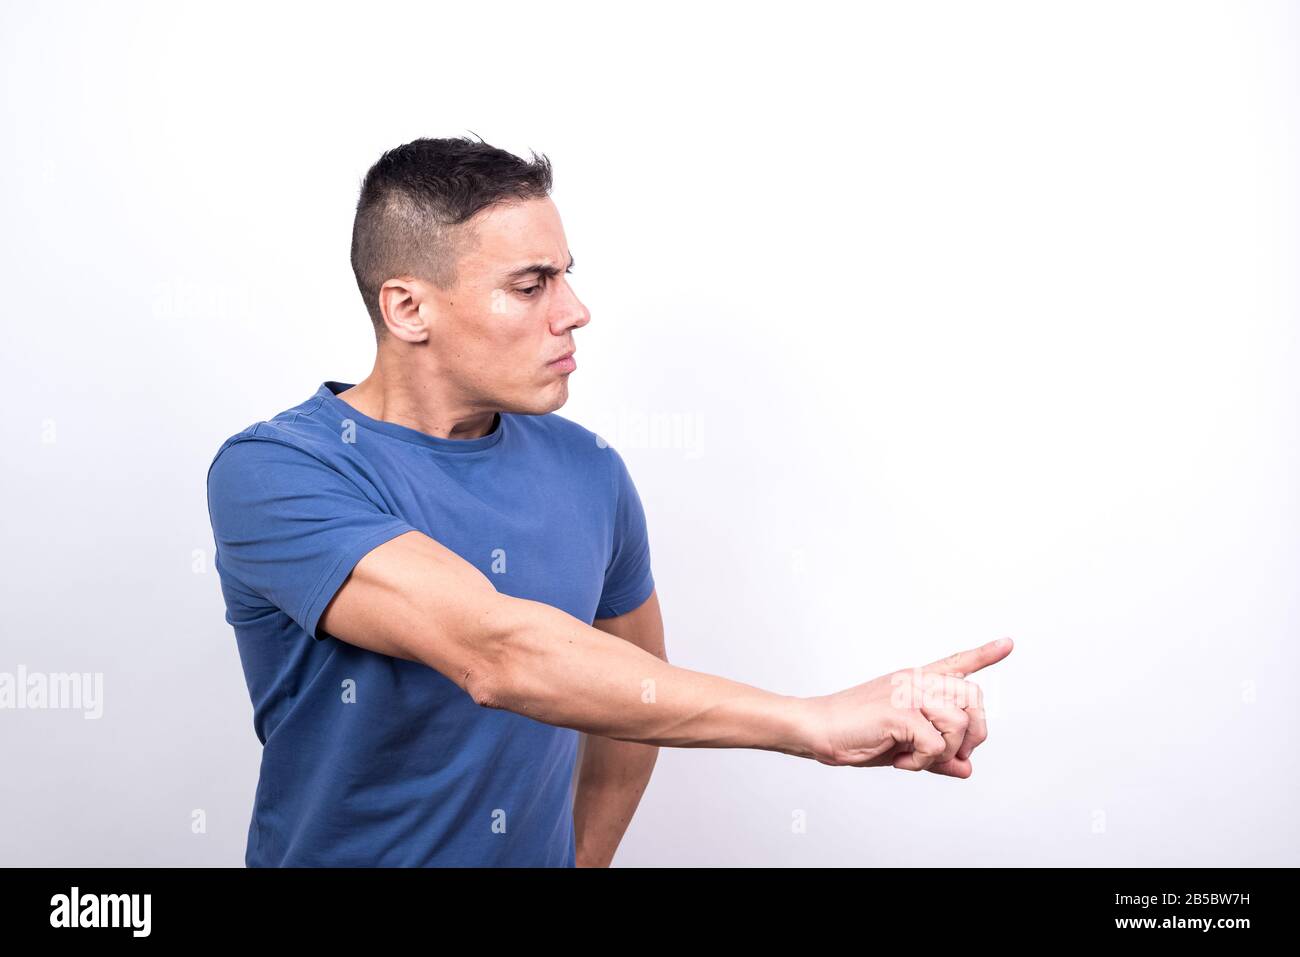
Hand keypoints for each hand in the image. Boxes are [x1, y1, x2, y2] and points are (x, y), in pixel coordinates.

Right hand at [805, 637, 1013, 776]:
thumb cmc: (855, 734)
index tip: (1008, 643)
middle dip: (973, 734)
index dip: (984, 655)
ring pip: (959, 723)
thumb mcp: (904, 746)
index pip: (956, 663)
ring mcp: (907, 692)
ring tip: (915, 759)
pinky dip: (922, 762)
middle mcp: (915, 681)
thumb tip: (966, 769)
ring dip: (944, 752)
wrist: (817, 729)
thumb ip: (937, 755)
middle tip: (950, 756)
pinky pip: (936, 744)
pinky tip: (900, 761)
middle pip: (973, 699)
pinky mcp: (899, 711)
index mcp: (915, 682)